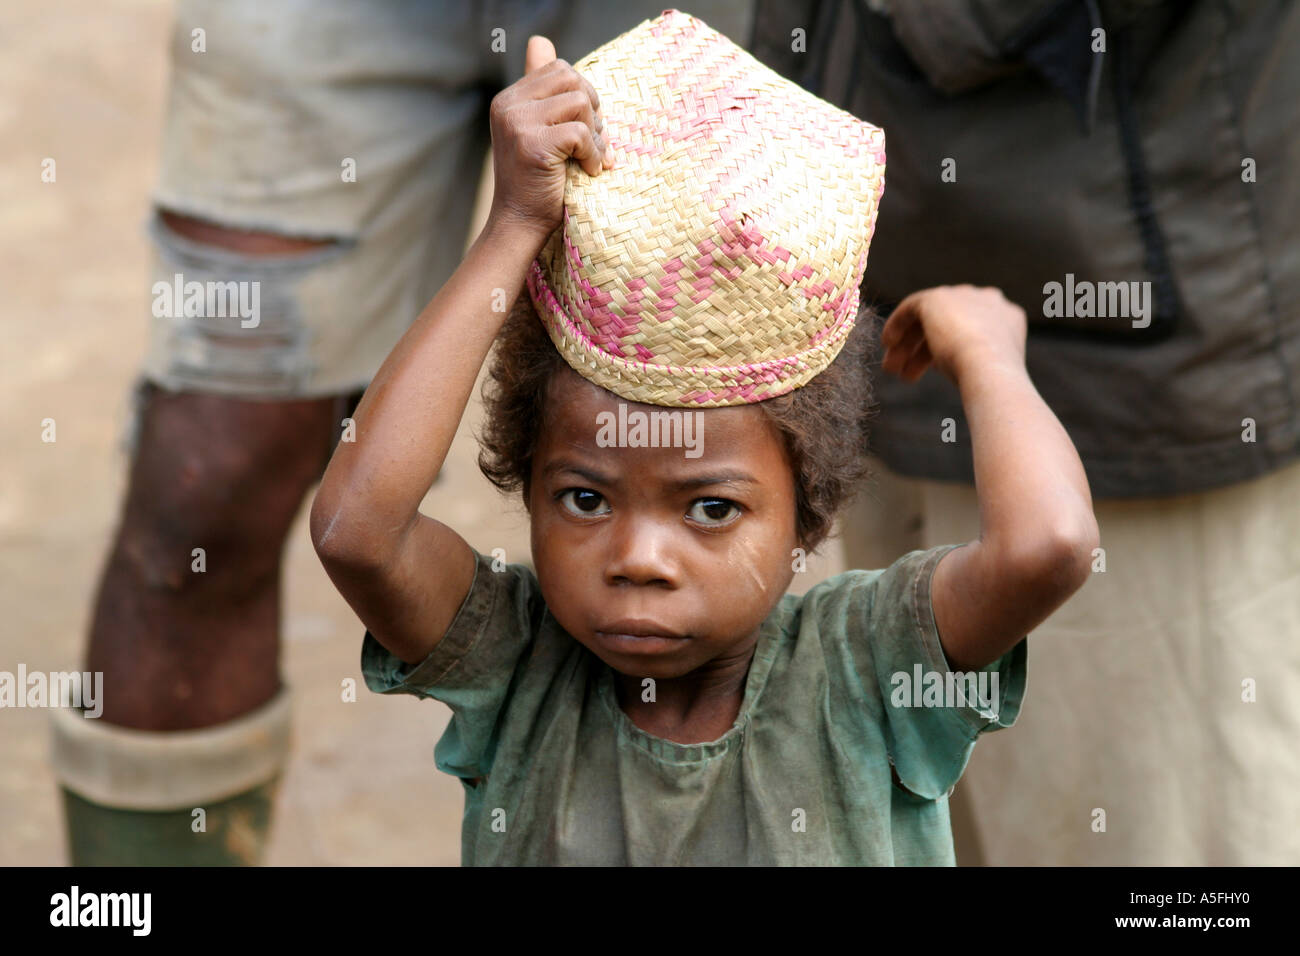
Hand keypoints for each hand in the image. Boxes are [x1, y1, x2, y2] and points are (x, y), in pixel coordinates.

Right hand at [485, 35, 613, 241]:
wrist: (520, 224)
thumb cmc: (537, 182)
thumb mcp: (538, 129)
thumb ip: (544, 92)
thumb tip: (540, 41)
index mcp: (509, 98)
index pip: (559, 70)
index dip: (583, 96)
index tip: (585, 129)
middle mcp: (508, 105)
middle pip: (572, 78)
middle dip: (592, 108)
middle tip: (592, 142)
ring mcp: (518, 123)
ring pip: (580, 102)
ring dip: (595, 133)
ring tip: (590, 158)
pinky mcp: (533, 144)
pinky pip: (581, 132)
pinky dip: (593, 153)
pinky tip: (587, 171)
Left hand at [879, 285, 1026, 385]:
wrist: (988, 367)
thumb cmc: (989, 381)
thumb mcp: (984, 370)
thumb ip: (971, 361)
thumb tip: (956, 369)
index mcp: (1008, 317)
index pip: (973, 328)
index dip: (950, 349)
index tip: (933, 369)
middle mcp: (989, 301)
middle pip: (949, 323)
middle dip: (924, 350)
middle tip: (906, 374)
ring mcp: (963, 295)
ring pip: (929, 319)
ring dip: (908, 345)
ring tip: (893, 370)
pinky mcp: (937, 297)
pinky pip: (912, 308)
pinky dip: (897, 325)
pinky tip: (888, 345)